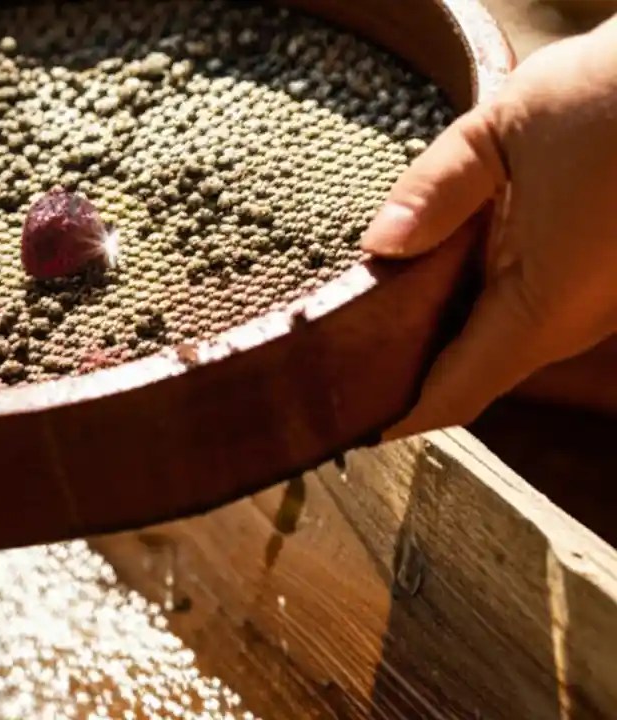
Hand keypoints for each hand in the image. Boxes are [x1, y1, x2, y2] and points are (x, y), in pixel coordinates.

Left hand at [362, 17, 616, 439]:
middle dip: (420, 371)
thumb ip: (436, 191)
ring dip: (458, 335)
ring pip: (517, 341)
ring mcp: (605, 303)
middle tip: (354, 358)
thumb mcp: (505, 130)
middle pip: (484, 372)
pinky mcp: (615, 280)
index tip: (358, 425)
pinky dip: (496, 303)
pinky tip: (459, 271)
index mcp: (544, 302)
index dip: (406, 414)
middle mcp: (582, 319)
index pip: (459, 389)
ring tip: (390, 313)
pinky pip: (547, 310)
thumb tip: (379, 245)